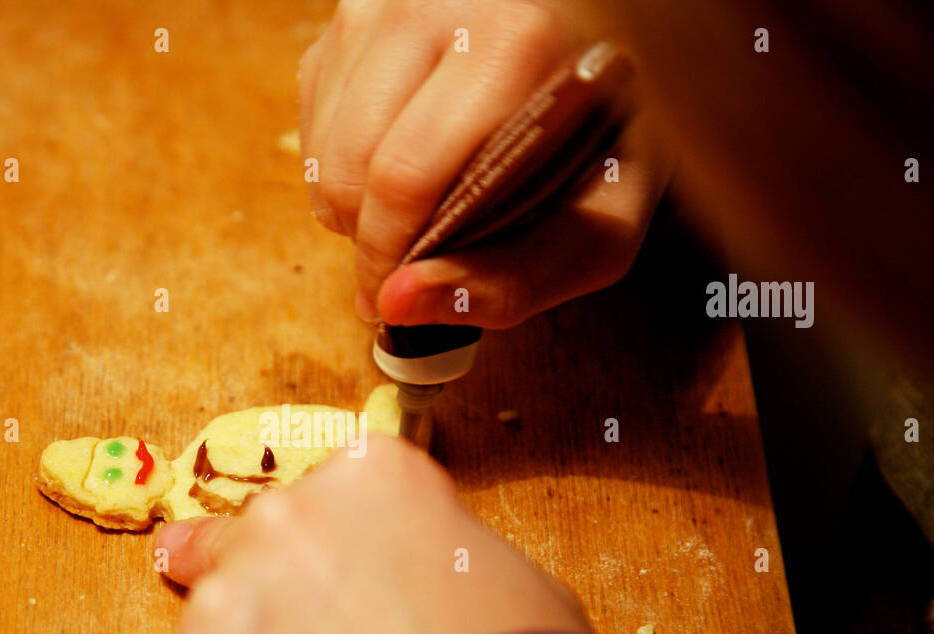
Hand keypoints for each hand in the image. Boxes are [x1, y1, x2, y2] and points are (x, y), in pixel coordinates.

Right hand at [298, 0, 669, 327]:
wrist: (616, 46)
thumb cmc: (609, 141)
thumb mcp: (598, 227)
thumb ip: (511, 279)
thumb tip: (395, 304)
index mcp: (514, 44)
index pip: (402, 177)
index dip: (385, 259)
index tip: (391, 300)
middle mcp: (441, 3)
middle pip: (350, 162)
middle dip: (363, 239)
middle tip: (397, 270)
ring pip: (322, 140)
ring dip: (347, 204)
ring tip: (406, 216)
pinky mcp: (359, 5)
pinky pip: (316, 109)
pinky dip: (339, 160)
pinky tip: (394, 163)